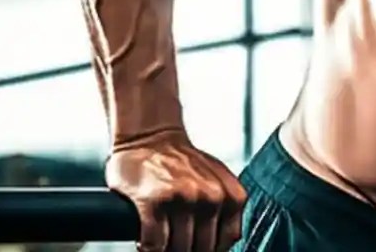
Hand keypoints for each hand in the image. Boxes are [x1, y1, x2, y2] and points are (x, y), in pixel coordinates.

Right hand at [105, 130, 247, 251]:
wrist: (149, 136)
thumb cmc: (180, 161)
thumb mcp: (217, 179)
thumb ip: (224, 206)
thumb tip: (223, 244)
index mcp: (231, 194)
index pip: (227, 241)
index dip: (210, 249)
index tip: (196, 247)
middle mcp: (211, 196)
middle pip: (201, 249)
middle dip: (186, 251)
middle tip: (174, 246)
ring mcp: (184, 198)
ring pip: (177, 249)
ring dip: (166, 251)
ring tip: (159, 243)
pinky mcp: (155, 201)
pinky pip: (155, 244)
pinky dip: (148, 249)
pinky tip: (144, 241)